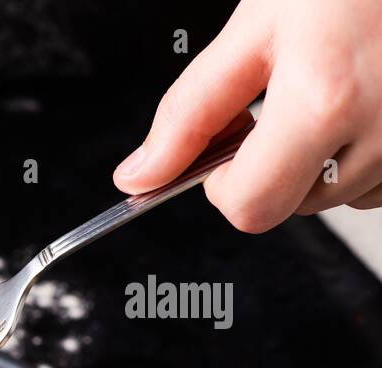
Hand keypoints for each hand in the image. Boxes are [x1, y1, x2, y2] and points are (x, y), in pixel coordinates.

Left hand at [114, 0, 381, 231]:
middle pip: (293, 206)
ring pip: (339, 195)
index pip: (250, 207)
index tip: (226, 146)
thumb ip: (190, 111)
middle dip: (272, 165)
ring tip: (337, 86)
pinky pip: (381, 182)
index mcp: (324, 101)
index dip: (222, 184)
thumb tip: (141, 174)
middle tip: (286, 97)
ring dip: (321, 159)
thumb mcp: (255, 27)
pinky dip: (362, 152)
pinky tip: (367, 98)